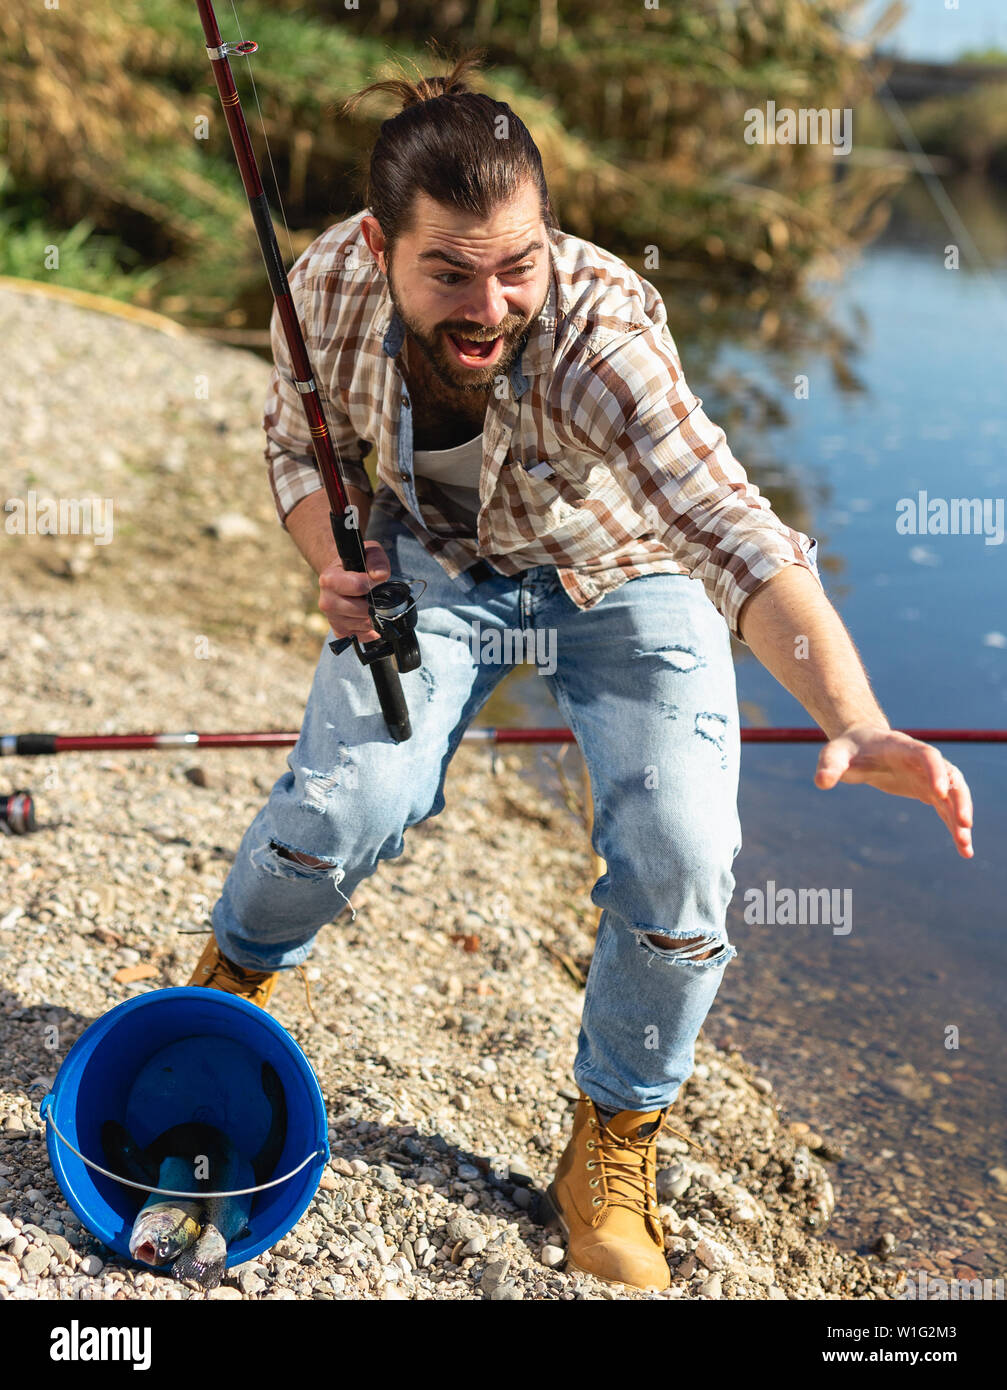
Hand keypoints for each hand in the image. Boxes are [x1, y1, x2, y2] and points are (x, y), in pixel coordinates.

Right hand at [318, 540, 390, 642]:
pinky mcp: (339, 631)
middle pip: (363, 610)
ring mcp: (332, 618)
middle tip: (376, 595)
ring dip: (373, 616)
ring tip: (371, 604)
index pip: (359, 587)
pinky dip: (370, 629)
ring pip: (364, 624)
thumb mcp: (368, 552)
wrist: (341, 576)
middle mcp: (326, 601)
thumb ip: (376, 560)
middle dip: (375, 603)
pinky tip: (368, 617)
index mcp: (329, 580)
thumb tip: (380, 575)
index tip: (375, 581)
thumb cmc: (355, 563)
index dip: (373, 585)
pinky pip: (361, 636)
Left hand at [815, 723, 973, 858]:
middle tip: (965, 824)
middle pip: (950, 777)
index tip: (940, 792)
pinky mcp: (928, 791)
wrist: (861, 745)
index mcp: (902, 747)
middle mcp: (922, 760)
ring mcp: (928, 776)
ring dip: (962, 818)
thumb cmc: (848, 749)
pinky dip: (956, 827)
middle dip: (959, 799)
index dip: (936, 771)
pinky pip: (947, 809)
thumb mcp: (834, 754)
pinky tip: (964, 849)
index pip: (927, 755)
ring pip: (954, 795)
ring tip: (966, 846)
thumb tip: (821, 782)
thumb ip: (830, 765)